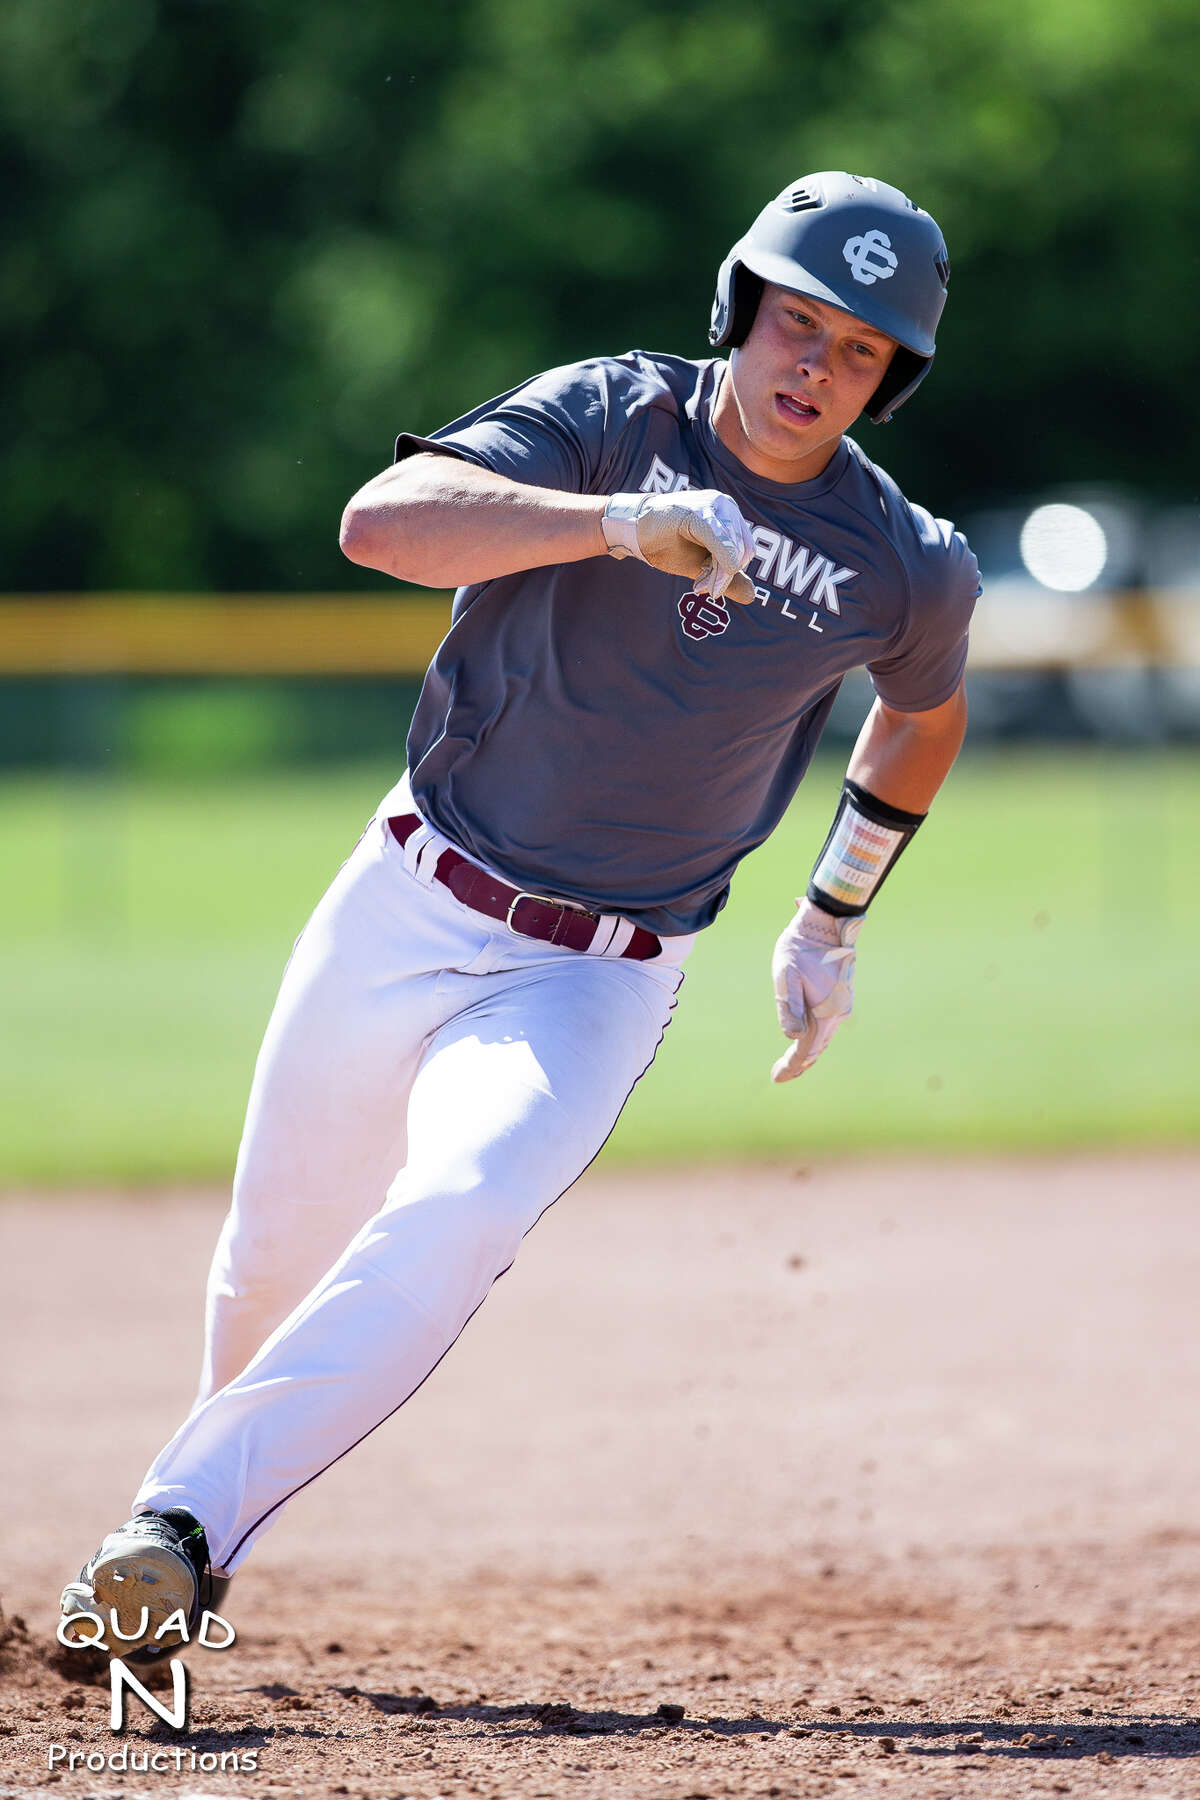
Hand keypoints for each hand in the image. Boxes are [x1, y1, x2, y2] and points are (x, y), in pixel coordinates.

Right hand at [601, 490, 756, 603]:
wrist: (632, 530)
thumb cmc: (665, 543)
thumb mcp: (700, 564)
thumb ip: (727, 577)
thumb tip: (753, 596)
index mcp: (729, 514)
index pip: (746, 549)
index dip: (731, 574)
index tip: (710, 588)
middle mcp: (725, 505)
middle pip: (743, 552)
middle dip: (725, 577)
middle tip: (702, 588)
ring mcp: (714, 506)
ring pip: (734, 552)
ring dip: (718, 576)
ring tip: (697, 584)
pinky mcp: (700, 514)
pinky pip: (721, 545)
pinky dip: (717, 568)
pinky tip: (699, 581)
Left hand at [770, 899, 861, 1082]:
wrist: (825, 924)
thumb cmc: (800, 947)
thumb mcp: (786, 976)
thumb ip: (789, 1007)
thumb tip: (792, 1036)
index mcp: (826, 1012)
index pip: (807, 1049)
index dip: (791, 1066)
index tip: (776, 1078)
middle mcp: (838, 1013)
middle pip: (817, 1048)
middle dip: (798, 1063)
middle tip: (779, 1076)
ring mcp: (842, 1005)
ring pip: (823, 1038)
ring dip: (807, 1052)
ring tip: (790, 1064)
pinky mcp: (840, 997)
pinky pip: (827, 1026)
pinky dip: (815, 1038)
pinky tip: (806, 1040)